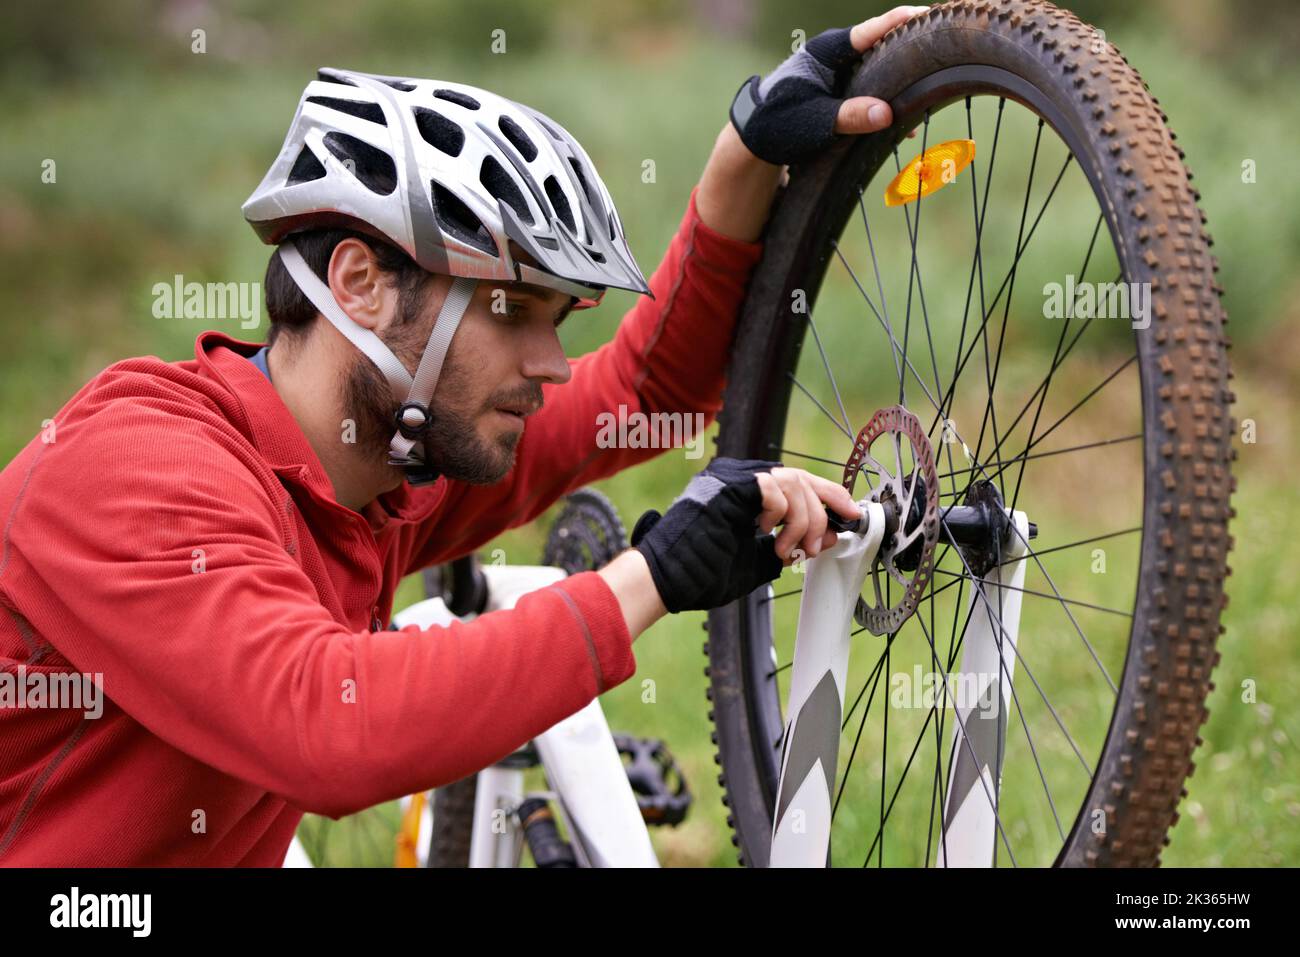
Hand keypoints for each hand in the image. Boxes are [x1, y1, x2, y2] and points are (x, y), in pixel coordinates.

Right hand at [630, 458, 862, 612]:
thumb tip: (831, 535)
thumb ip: (792, 545)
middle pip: (800, 477)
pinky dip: (781, 515)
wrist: (666, 580)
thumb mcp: (758, 561)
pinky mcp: (727, 484)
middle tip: (823, 542)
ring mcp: (730, 478)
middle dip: (823, 509)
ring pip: (791, 481)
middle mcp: (737, 478)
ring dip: (803, 520)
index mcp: (743, 493)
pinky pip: (772, 487)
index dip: (828, 495)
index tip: (849, 516)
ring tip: (789, 550)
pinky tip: (767, 535)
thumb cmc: (702, 574)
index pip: (796, 482)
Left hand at [728, 5, 928, 165]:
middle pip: (883, 47)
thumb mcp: (814, 122)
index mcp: (828, 51)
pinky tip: (909, 120)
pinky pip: (875, 91)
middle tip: (946, 51)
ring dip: (904, 82)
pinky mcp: (845, 92)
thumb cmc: (777, 124)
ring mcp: (843, 74)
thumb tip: (886, 113)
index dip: (902, 22)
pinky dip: (890, 102)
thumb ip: (849, 117)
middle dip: (912, 51)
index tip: (931, 15)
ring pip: (882, 71)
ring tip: (935, 88)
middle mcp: (838, 56)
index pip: (872, 30)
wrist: (756, 138)